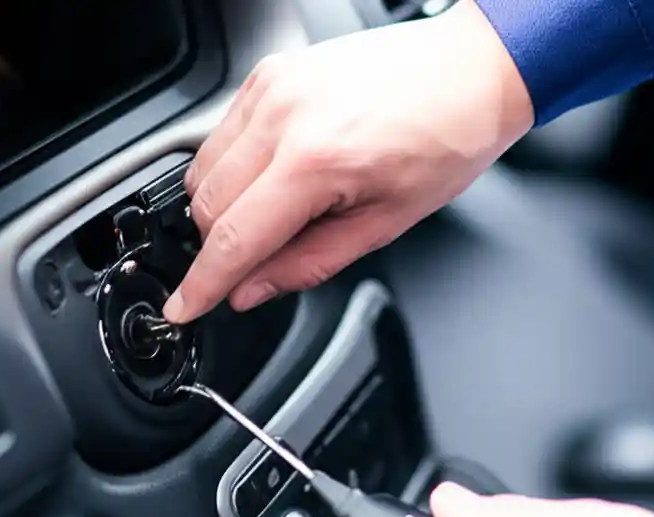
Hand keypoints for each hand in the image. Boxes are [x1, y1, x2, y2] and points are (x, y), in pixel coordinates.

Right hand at [164, 0, 532, 323]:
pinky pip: (223, 131)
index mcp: (317, 161)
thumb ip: (307, 263)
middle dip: (220, 247)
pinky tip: (278, 172)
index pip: (233, 239)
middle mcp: (284, 116)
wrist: (470, 72)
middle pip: (206, 204)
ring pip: (204, 167)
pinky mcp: (271, 71)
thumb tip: (252, 290)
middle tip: (258, 262)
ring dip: (221, 204)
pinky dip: (234, 163)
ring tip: (281, 210)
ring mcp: (273, 86)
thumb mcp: (385, 223)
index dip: (203, 284)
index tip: (183, 307)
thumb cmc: (446, 140)